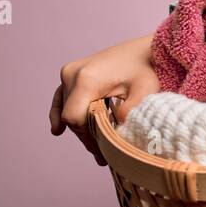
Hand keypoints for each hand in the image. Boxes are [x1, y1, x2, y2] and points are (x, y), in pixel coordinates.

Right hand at [50, 34, 160, 165]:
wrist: (144, 49)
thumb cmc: (147, 69)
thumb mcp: (146, 90)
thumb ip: (132, 110)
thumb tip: (117, 128)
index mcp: (87, 79)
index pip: (75, 118)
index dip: (88, 137)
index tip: (104, 151)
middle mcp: (73, 74)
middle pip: (71, 116)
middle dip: (87, 137)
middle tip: (104, 157)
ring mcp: (69, 72)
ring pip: (67, 109)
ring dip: (80, 129)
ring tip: (97, 150)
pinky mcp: (71, 72)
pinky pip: (60, 97)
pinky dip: (59, 113)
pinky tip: (57, 131)